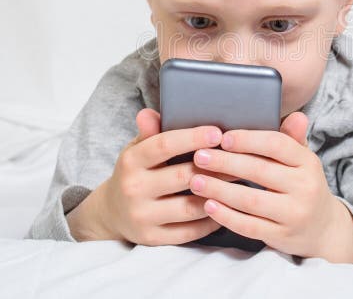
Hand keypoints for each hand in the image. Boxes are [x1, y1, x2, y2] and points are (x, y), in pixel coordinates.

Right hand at [68, 108, 238, 244]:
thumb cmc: (137, 172)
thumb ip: (150, 132)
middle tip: (240, 159)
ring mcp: (143, 217)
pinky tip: (226, 207)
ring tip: (240, 183)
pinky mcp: (153, 239)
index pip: (163, 146)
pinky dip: (212, 220)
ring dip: (219, 195)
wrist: (112, 212)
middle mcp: (134, 189)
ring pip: (191, 207)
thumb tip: (150, 113)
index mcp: (131, 161)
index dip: (192, 138)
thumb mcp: (138, 149)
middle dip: (216, 168)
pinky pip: (190, 231)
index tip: (218, 133)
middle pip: (183, 177)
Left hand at [186, 112, 342, 258]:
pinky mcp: (282, 236)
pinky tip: (208, 206)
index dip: (248, 140)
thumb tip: (295, 115)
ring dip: (219, 190)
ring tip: (196, 181)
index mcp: (308, 162)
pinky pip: (249, 226)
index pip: (277, 145)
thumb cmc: (302, 185)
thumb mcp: (302, 161)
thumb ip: (292, 139)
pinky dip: (226, 216)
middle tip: (199, 156)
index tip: (222, 138)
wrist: (323, 228)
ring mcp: (294, 214)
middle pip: (260, 171)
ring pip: (251, 200)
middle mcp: (305, 187)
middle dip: (225, 163)